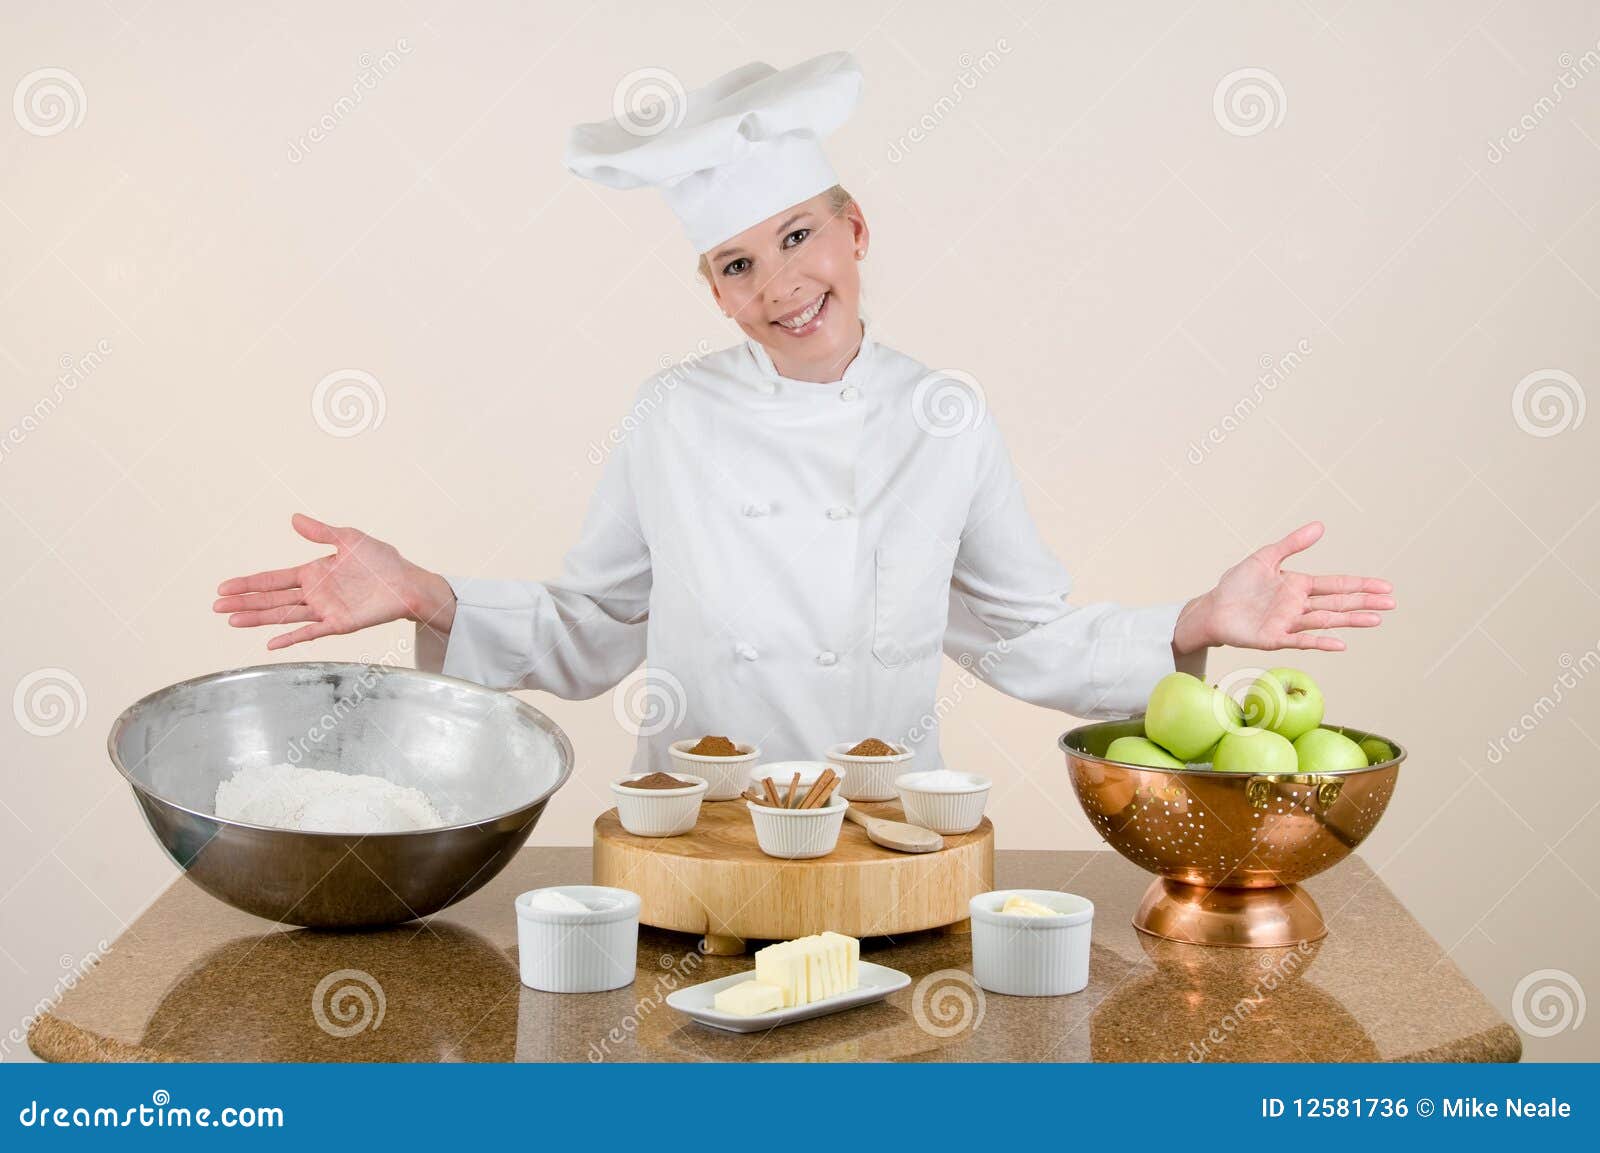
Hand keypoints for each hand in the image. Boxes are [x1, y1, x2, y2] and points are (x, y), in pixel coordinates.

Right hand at [213, 513, 450, 650]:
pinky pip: (310, 632)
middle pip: (271, 599)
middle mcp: (313, 594)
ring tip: (232, 621)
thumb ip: (320, 532)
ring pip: (284, 615)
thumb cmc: (382, 560)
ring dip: (258, 619)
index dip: (248, 583)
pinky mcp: (339, 624)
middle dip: (244, 602)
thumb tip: (292, 518)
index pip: (272, 579)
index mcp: (312, 573)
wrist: (408, 581)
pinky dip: (290, 638)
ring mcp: (324, 610)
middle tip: (216, 607)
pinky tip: (269, 644)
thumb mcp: (348, 539)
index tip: (223, 587)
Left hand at [1172, 521, 1394, 654]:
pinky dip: (1321, 642)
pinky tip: (1340, 643)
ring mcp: (1289, 623)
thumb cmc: (1237, 585)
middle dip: (1364, 602)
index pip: (1336, 585)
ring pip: (1326, 621)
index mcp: (1299, 586)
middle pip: (1338, 603)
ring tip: (1376, 620)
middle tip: (1392, 604)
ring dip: (1350, 621)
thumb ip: (1292, 544)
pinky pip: (1302, 640)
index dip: (1360, 584)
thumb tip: (1321, 526)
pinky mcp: (1275, 638)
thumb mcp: (1265, 558)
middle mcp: (1299, 606)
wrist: (1211, 607)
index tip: (1385, 586)